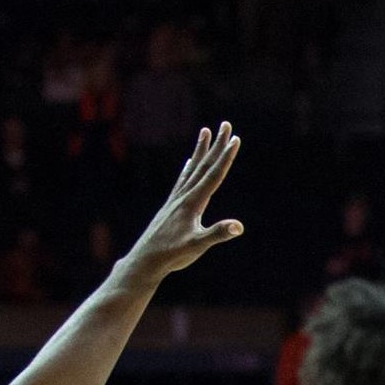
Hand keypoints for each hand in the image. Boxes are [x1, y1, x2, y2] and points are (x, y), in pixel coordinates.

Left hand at [125, 123, 244, 278]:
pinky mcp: (172, 206)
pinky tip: (189, 162)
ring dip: (201, 150)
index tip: (235, 139)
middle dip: (216, 145)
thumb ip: (217, 234)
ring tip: (205, 132)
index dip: (225, 157)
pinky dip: (189, 168)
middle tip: (225, 124)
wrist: (146, 259)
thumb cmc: (172, 254)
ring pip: (193, 169)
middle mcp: (184, 196)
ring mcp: (176, 199)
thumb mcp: (197, 245)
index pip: (213, 175)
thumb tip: (238, 227)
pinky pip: (183, 180)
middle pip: (204, 165)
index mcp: (193, 202)